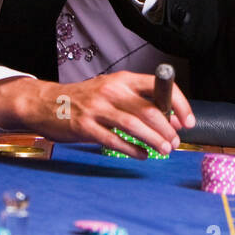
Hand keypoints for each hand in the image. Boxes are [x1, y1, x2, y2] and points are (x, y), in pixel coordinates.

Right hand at [0, 71, 195, 157]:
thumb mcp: (113, 90)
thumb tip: (171, 119)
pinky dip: (132, 149)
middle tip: (175, 142)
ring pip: (135, 125)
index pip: (160, 87)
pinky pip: (113, 140)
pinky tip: (142, 155)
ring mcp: (97, 108)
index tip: (188, 122)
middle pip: (149, 109)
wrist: (46, 102)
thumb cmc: (86, 99)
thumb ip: (139, 101)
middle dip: (168, 129)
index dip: (179, 105)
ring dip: (154, 140)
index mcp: (123, 79)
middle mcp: (112, 90)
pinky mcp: (84, 126)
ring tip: (164, 150)